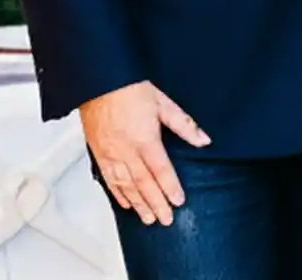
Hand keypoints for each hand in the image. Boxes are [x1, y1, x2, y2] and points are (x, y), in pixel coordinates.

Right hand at [80, 81, 210, 225]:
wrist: (99, 81)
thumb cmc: (128, 88)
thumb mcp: (163, 102)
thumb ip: (184, 124)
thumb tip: (203, 139)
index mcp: (144, 138)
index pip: (161, 170)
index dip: (170, 188)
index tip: (178, 201)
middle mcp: (126, 150)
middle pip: (144, 184)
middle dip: (156, 204)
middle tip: (165, 220)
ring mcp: (110, 153)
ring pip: (126, 186)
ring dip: (138, 204)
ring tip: (148, 218)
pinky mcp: (98, 153)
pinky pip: (108, 179)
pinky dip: (118, 194)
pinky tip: (126, 203)